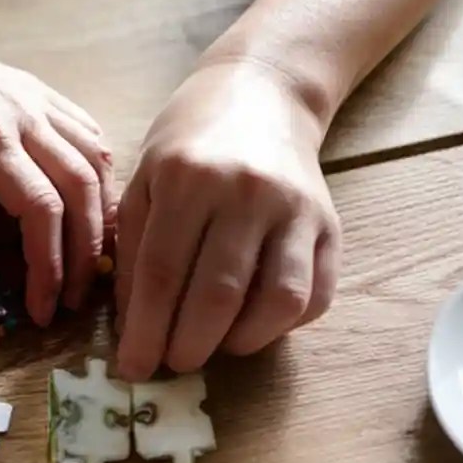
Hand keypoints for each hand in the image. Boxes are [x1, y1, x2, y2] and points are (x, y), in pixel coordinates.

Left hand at [0, 16, 114, 325]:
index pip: (41, 209)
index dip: (49, 265)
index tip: (43, 308)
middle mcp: (23, 114)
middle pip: (81, 187)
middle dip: (84, 251)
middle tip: (74, 298)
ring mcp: (35, 98)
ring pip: (95, 158)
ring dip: (102, 213)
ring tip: (91, 260)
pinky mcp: (36, 91)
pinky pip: (86, 132)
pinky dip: (99, 173)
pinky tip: (92, 204)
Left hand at [114, 61, 340, 380]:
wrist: (264, 93)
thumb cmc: (190, 144)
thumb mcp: (145, 181)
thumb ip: (133, 250)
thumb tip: (132, 327)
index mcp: (187, 180)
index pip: (162, 273)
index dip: (146, 331)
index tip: (133, 368)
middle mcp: (246, 193)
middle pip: (218, 294)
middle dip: (189, 346)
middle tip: (172, 363)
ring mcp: (296, 209)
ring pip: (276, 301)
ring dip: (239, 343)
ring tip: (212, 347)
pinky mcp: (331, 224)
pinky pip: (316, 295)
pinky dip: (283, 325)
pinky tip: (251, 325)